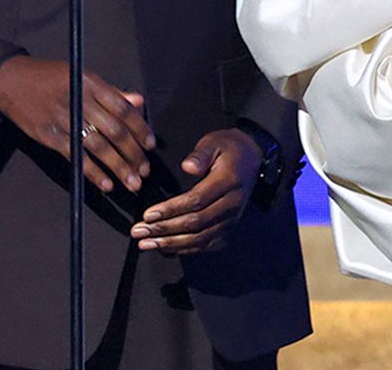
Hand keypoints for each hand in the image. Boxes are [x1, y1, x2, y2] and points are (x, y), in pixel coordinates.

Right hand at [0, 55, 153, 193]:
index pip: (123, 109)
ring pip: (99, 147)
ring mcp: (64, 120)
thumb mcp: (83, 77)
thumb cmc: (50, 78)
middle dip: (133, 154)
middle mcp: (80, 101)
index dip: (140, 129)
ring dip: (119, 167)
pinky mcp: (50, 136)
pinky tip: (106, 184)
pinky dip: (93, 173)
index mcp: (91, 84)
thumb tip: (138, 102)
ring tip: (132, 183)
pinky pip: (76, 158)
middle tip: (145, 171)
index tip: (150, 145)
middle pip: (115, 131)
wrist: (12, 81)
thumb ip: (112, 92)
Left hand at [131, 129, 259, 254]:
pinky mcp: (230, 226)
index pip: (197, 200)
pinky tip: (167, 249)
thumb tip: (187, 166)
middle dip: (165, 229)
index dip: (171, 209)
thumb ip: (201, 154)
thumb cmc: (229, 148)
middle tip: (138, 232)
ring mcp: (232, 218)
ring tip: (147, 244)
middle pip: (196, 223)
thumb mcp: (214, 142)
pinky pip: (208, 243)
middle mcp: (232, 203)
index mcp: (228, 181)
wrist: (253, 158)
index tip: (148, 214)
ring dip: (172, 244)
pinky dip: (187, 249)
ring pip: (201, 238)